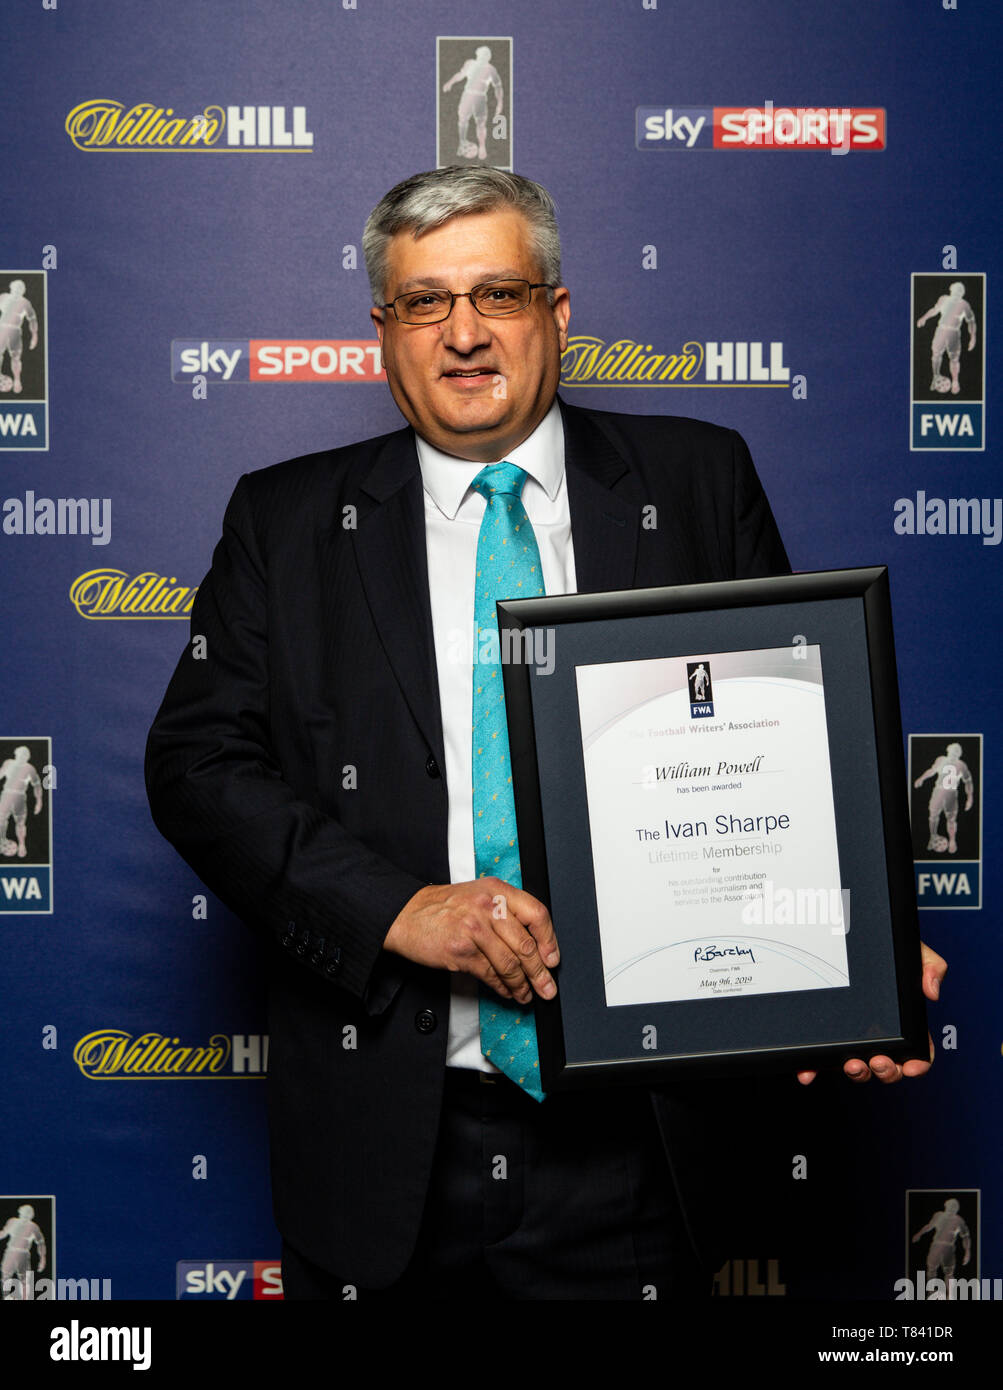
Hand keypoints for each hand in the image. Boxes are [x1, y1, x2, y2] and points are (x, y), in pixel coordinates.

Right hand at [384, 878, 558, 1004]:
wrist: (406, 914)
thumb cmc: (443, 907)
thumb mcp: (479, 895)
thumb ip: (506, 911)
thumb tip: (535, 943)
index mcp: (497, 890)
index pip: (537, 914)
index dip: (549, 940)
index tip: (552, 959)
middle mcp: (489, 907)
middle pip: (526, 945)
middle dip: (540, 973)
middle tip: (547, 988)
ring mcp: (475, 929)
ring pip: (510, 964)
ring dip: (522, 985)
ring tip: (526, 994)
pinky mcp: (461, 951)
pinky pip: (490, 975)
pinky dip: (502, 987)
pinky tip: (506, 992)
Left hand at [796, 941, 945, 1085]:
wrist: (841, 932)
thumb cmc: (881, 946)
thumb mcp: (909, 950)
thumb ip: (929, 964)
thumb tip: (932, 991)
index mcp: (902, 1022)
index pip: (918, 1051)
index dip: (918, 1064)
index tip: (913, 1066)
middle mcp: (877, 1034)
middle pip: (888, 1066)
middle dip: (887, 1071)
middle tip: (879, 1062)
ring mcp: (851, 1037)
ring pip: (857, 1067)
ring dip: (857, 1073)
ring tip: (852, 1064)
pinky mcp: (826, 1036)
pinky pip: (820, 1058)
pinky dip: (814, 1069)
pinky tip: (808, 1072)